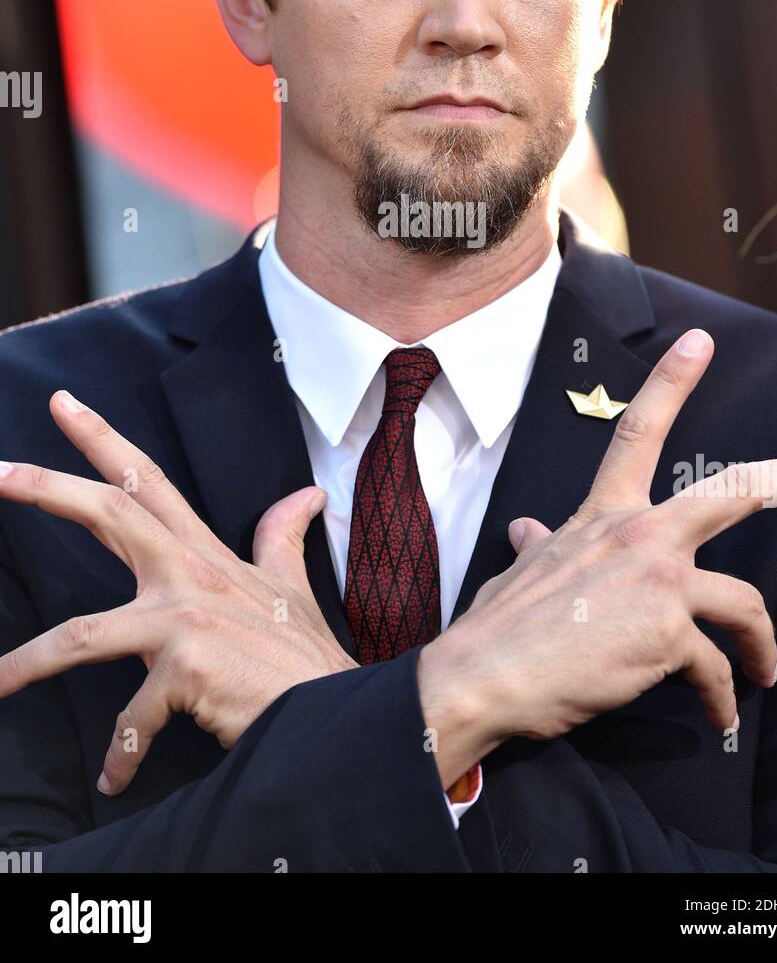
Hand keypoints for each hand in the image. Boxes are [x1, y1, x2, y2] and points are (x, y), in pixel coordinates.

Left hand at [0, 391, 356, 794]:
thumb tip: (307, 494)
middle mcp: (189, 575)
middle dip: (46, 489)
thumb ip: (283, 536)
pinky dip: (121, 756)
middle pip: (109, 513)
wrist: (335, 709)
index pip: (147, 479)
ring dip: (26, 663)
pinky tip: (112, 780)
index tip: (61, 405)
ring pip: (81, 636)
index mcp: (204, 553)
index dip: (102, 437)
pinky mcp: (184, 670)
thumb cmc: (305, 655)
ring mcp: (184, 620)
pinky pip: (130, 720)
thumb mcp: (292, 586)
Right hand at [418, 328, 776, 783]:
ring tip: (764, 674)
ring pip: (744, 602)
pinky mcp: (665, 633)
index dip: (670, 380)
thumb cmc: (499, 628)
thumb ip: (542, 547)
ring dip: (762, 646)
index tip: (701, 340)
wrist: (483, 676)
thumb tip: (528, 532)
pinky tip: (718, 719)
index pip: (640, 431)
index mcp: (604, 515)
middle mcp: (638, 534)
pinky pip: (715, 669)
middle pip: (737, 489)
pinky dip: (721, 700)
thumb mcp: (523, 572)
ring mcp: (657, 580)